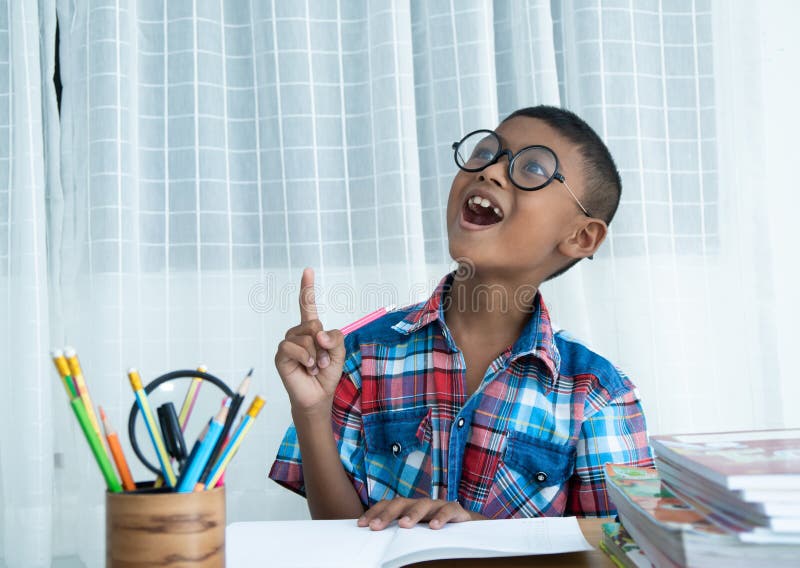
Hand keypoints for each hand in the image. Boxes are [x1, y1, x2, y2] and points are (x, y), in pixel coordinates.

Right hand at [275, 268, 345, 415]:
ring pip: (306, 336)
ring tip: (315, 367)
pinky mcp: (281, 355)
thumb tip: (318, 334)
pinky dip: (305, 358)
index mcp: (312, 330)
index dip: (307, 288)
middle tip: (323, 361)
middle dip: (324, 344)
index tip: (308, 270)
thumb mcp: (339, 353)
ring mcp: (288, 343)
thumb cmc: (327, 374)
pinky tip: (308, 368)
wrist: (318, 396)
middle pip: (313, 323)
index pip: (308, 305)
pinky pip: (293, 347)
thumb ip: (335, 338)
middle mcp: (298, 333)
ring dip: (316, 355)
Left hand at [357, 497, 484, 530]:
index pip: (388, 505)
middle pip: (401, 502)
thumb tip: (378, 545)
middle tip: (375, 527)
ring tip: (404, 525)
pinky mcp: (456, 510)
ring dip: (412, 514)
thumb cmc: (436, 529)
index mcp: (408, 508)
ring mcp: (437, 505)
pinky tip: (435, 527)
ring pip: (423, 504)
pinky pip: (448, 510)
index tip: (361, 525)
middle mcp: (421, 504)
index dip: (374, 512)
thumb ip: (399, 534)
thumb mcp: (416, 532)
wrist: (468, 527)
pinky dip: (441, 517)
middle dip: (387, 514)